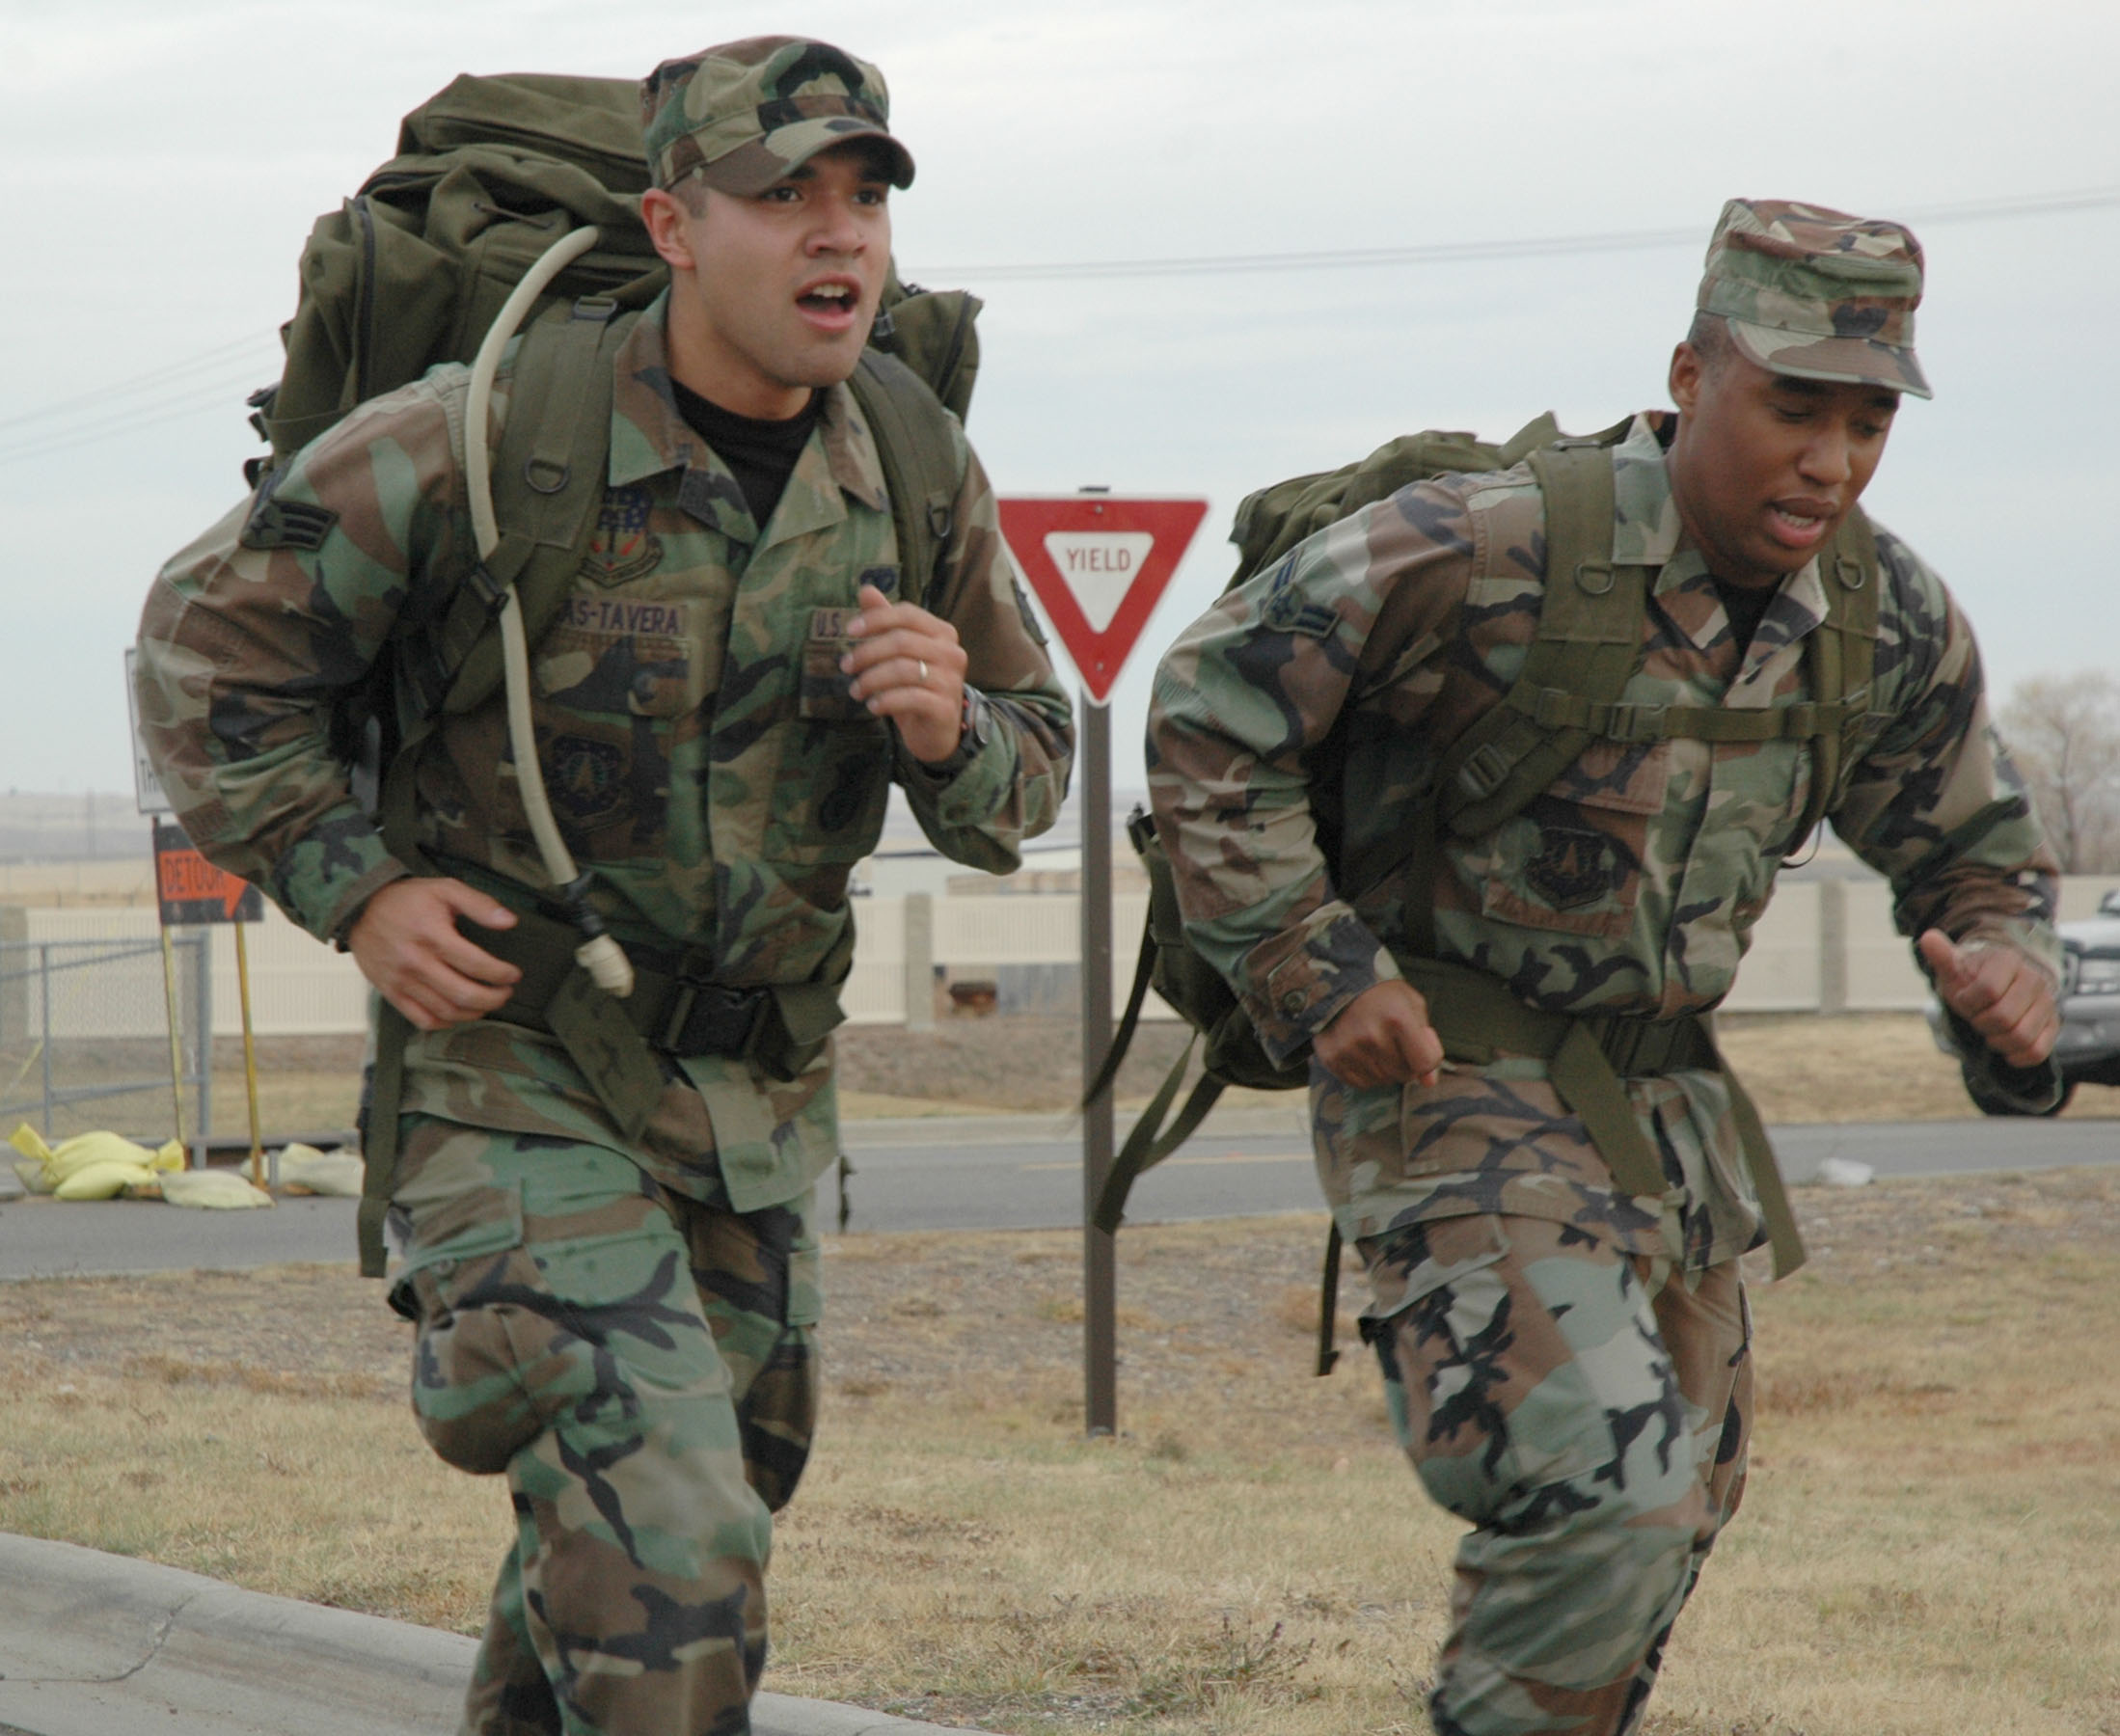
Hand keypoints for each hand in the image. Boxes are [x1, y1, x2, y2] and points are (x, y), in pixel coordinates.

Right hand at [349, 878, 520, 1032]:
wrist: (359, 908)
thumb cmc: (407, 899)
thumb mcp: (445, 889)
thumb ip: (480, 904)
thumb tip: (509, 921)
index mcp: (432, 935)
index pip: (476, 964)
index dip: (501, 973)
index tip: (513, 975)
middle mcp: (416, 961)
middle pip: (463, 993)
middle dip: (494, 998)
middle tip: (506, 993)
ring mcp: (401, 980)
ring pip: (445, 1010)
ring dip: (473, 1013)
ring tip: (488, 1004)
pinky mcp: (390, 992)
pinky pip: (421, 1019)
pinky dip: (445, 1022)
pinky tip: (459, 1014)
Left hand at [841, 582, 966, 763]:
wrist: (936, 731)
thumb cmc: (916, 687)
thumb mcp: (899, 653)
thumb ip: (885, 621)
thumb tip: (866, 588)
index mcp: (943, 633)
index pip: (907, 614)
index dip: (876, 619)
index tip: (849, 631)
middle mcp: (952, 653)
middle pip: (901, 641)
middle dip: (867, 652)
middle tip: (845, 666)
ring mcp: (951, 681)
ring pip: (903, 670)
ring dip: (871, 680)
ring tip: (855, 691)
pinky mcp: (945, 708)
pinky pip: (909, 698)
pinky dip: (885, 701)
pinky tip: (873, 706)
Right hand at [1313, 979, 1445, 1089]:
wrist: (1336, 986)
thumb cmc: (1381, 995)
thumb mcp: (1412, 1005)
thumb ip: (1426, 1043)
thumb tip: (1429, 1082)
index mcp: (1397, 1019)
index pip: (1425, 1062)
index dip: (1428, 1060)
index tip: (1420, 1047)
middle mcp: (1372, 1037)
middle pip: (1404, 1074)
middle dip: (1405, 1063)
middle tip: (1395, 1043)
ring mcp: (1350, 1050)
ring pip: (1383, 1080)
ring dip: (1385, 1069)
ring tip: (1376, 1045)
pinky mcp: (1332, 1059)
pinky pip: (1361, 1083)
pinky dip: (1366, 1073)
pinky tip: (1362, 1053)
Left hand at [1918, 929, 2058, 1067]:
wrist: (1991, 990)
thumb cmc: (1968, 980)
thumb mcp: (1953, 969)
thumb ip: (1942, 956)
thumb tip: (1927, 937)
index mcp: (2008, 960)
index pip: (1987, 990)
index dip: (1968, 1002)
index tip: (1964, 999)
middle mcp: (2034, 979)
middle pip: (2003, 1017)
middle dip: (1981, 1023)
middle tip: (1977, 1017)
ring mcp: (2047, 1002)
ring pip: (2021, 1037)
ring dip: (1997, 1041)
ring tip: (1990, 1031)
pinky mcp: (2053, 1024)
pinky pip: (2037, 1050)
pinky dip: (2016, 1055)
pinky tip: (2004, 1047)